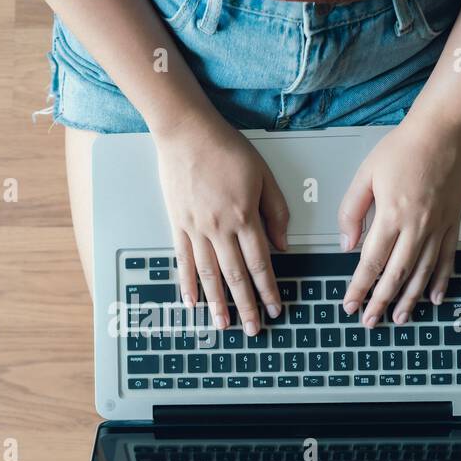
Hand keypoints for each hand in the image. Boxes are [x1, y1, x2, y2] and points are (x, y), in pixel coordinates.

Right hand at [154, 112, 287, 334]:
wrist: (186, 132)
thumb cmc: (226, 148)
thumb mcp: (263, 176)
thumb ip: (275, 212)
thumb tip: (282, 246)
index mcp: (244, 217)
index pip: (260, 263)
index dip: (269, 289)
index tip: (275, 307)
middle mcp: (219, 228)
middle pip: (236, 276)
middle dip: (246, 306)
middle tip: (253, 328)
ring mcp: (195, 228)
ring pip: (208, 275)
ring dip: (218, 304)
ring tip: (223, 324)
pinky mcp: (178, 224)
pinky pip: (183, 261)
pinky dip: (187, 284)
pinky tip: (192, 302)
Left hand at [338, 115, 460, 327]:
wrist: (444, 129)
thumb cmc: (404, 146)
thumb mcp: (365, 174)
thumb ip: (351, 211)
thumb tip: (346, 244)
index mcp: (391, 215)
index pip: (370, 263)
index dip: (359, 287)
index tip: (350, 303)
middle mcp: (417, 226)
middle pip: (396, 275)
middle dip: (381, 302)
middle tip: (371, 321)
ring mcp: (438, 226)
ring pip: (423, 272)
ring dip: (409, 299)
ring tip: (400, 318)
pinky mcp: (453, 221)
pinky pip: (447, 258)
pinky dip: (440, 280)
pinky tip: (434, 297)